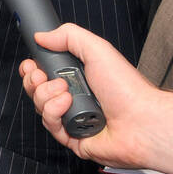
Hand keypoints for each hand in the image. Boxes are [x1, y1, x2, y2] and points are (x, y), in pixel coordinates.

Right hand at [19, 23, 159, 167]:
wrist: (141, 121)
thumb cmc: (127, 88)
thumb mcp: (97, 49)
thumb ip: (68, 35)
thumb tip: (41, 36)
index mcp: (78, 77)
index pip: (43, 72)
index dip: (32, 69)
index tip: (31, 64)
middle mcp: (72, 97)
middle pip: (36, 89)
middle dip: (34, 81)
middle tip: (44, 76)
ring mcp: (71, 118)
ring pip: (39, 106)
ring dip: (46, 95)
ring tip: (65, 91)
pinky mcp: (71, 138)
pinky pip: (49, 125)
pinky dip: (53, 112)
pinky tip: (67, 105)